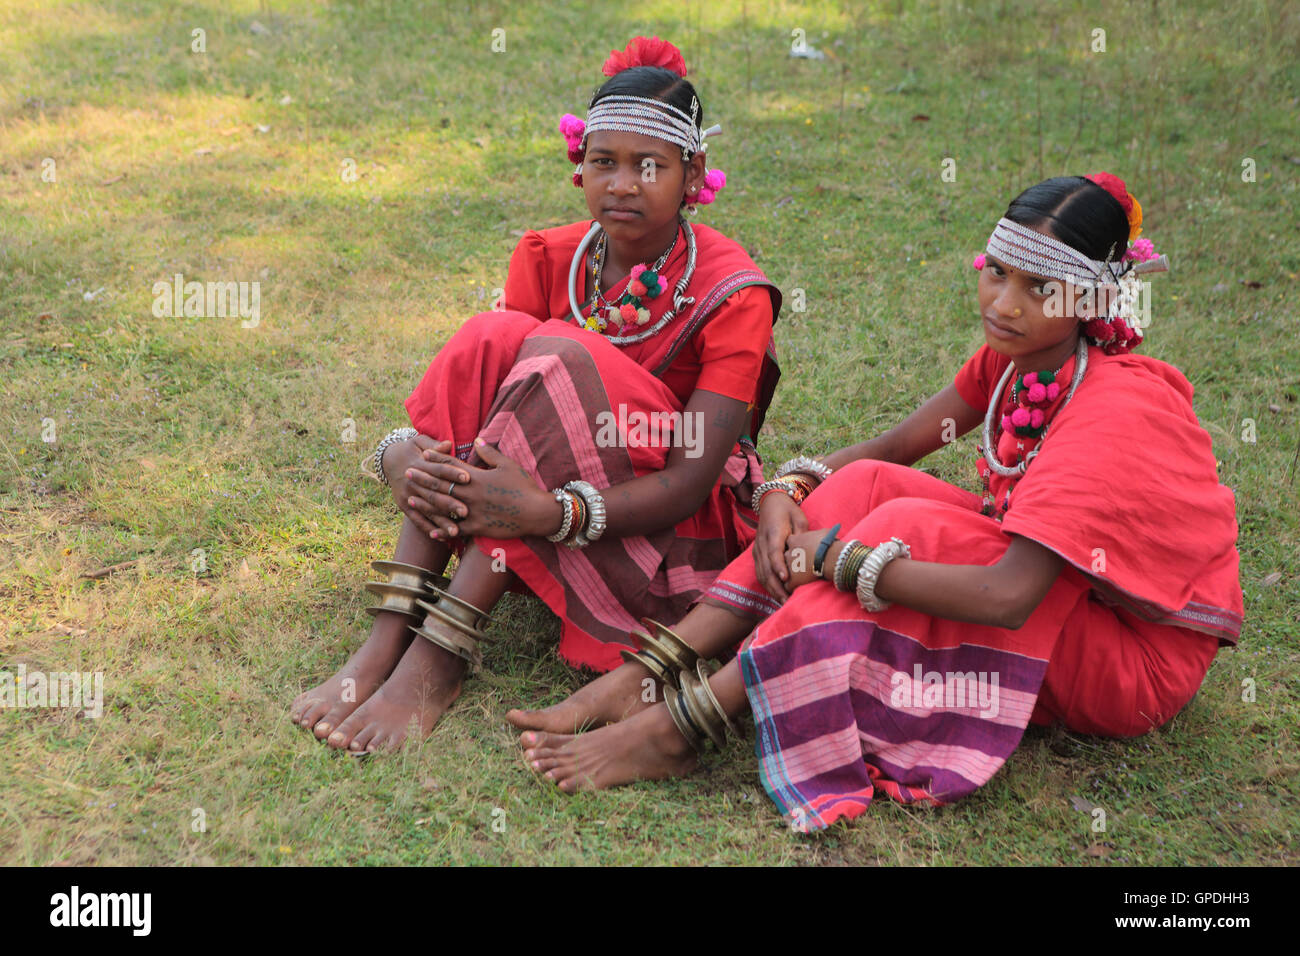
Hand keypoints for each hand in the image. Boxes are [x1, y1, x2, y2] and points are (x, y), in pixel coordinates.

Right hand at [385, 437, 469, 538]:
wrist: (388, 459)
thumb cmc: (412, 449)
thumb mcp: (420, 441)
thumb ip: (434, 445)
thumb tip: (448, 444)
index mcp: (419, 464)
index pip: (438, 469)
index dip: (452, 473)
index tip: (468, 478)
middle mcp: (413, 481)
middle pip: (433, 493)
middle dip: (449, 503)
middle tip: (466, 512)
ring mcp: (407, 495)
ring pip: (427, 510)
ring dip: (441, 521)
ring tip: (455, 531)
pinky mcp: (403, 506)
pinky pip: (416, 520)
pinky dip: (428, 529)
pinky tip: (441, 538)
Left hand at [407, 437, 561, 539]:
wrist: (536, 512)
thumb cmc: (524, 486)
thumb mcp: (508, 465)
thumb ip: (490, 453)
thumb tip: (477, 440)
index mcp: (478, 477)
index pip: (452, 465)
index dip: (437, 458)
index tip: (424, 454)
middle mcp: (472, 494)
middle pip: (442, 485)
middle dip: (424, 478)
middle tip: (408, 473)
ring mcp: (474, 512)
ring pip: (445, 508)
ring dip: (426, 503)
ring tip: (412, 499)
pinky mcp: (479, 527)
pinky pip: (457, 530)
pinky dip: (444, 530)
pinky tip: (431, 531)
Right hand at [753, 490, 808, 600]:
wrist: (770, 503)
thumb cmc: (788, 511)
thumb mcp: (799, 517)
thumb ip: (802, 534)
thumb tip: (807, 551)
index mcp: (773, 533)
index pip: (774, 553)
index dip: (779, 567)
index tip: (786, 579)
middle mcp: (762, 543)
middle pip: (765, 568)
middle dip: (776, 586)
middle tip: (787, 600)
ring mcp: (757, 549)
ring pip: (761, 573)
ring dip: (771, 589)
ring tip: (783, 602)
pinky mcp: (756, 554)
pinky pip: (760, 572)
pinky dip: (767, 585)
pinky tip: (777, 594)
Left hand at [782, 528, 838, 591]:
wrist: (830, 557)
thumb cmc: (830, 544)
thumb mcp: (823, 533)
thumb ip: (817, 534)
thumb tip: (823, 534)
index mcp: (793, 540)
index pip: (789, 544)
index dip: (796, 548)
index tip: (803, 552)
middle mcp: (787, 553)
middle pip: (785, 559)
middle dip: (792, 563)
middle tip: (803, 567)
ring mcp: (788, 567)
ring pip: (785, 573)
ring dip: (792, 576)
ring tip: (802, 579)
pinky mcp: (790, 580)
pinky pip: (788, 586)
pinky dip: (793, 588)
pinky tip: (801, 587)